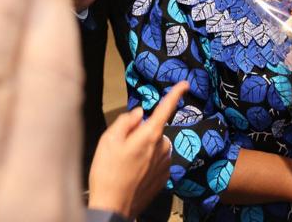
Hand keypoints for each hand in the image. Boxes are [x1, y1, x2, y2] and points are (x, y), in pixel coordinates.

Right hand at [88, 83, 187, 218]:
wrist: (113, 207)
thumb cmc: (107, 174)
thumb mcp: (108, 140)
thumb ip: (125, 121)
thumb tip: (138, 113)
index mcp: (149, 135)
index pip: (166, 108)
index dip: (175, 94)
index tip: (184, 84)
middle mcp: (162, 148)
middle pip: (154, 130)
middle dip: (141, 134)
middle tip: (122, 149)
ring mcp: (165, 164)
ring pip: (156, 146)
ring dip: (145, 150)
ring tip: (126, 165)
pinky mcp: (164, 177)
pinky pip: (157, 162)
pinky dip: (147, 164)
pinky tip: (134, 174)